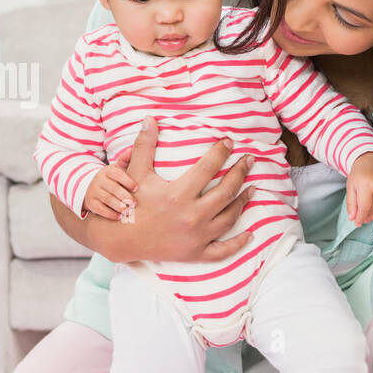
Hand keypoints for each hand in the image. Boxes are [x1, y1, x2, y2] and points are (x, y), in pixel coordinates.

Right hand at [82, 165, 137, 220]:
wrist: (91, 188)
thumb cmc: (112, 180)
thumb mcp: (117, 169)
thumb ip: (125, 161)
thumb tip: (131, 150)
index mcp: (108, 171)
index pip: (117, 174)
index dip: (127, 181)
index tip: (136, 188)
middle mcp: (99, 180)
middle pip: (113, 188)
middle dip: (124, 196)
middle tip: (134, 203)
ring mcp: (94, 191)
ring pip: (107, 199)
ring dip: (118, 206)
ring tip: (128, 211)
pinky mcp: (91, 203)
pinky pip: (100, 209)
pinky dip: (110, 214)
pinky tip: (118, 216)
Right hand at [93, 116, 257, 261]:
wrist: (120, 239)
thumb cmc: (130, 203)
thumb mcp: (136, 172)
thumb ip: (145, 145)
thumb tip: (149, 119)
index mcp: (178, 194)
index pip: (208, 167)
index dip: (221, 152)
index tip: (229, 142)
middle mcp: (191, 216)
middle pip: (226, 191)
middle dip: (241, 172)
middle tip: (250, 160)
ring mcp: (196, 237)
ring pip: (230, 217)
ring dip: (243, 201)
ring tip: (252, 188)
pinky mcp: (196, 253)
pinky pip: (224, 250)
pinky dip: (238, 243)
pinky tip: (250, 234)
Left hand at [346, 152, 372, 224]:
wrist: (372, 160)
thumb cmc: (360, 174)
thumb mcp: (350, 187)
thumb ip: (351, 204)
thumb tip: (353, 218)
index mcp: (366, 184)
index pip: (364, 207)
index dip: (361, 217)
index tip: (358, 223)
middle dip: (367, 216)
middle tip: (362, 218)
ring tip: (369, 213)